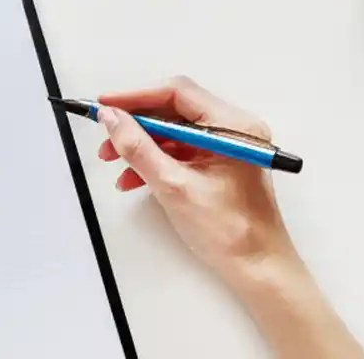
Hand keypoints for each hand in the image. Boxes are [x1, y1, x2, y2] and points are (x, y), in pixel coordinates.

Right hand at [98, 77, 363, 357]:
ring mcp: (228, 148)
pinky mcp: (221, 165)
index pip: (177, 93)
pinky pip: (182, 152)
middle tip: (105, 135)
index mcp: (233, 127)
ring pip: (174, 132)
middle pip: (174, 111)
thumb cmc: (230, 232)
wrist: (258, 270)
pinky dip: (156, 161)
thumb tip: (111, 118)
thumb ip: (138, 148)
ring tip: (114, 162)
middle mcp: (234, 130)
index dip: (136, 97)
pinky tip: (133, 178)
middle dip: (136, 124)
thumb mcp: (174, 186)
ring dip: (142, 145)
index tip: (105, 104)